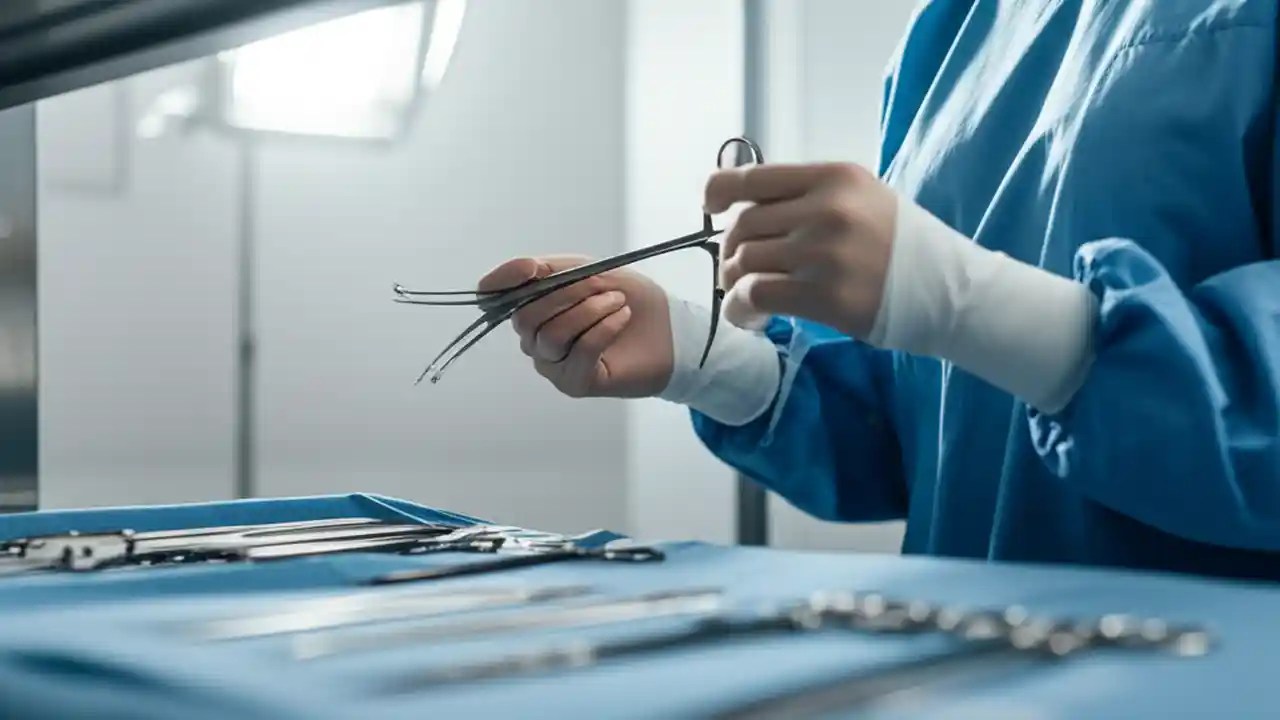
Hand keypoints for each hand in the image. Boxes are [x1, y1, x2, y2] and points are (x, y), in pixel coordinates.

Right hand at [478, 256, 673, 397]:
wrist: (668, 329)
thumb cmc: (625, 298)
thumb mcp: (587, 270)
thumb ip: (550, 269)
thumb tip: (524, 267)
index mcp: (531, 307)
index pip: (492, 297)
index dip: (502, 281)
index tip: (531, 268)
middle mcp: (534, 340)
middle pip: (525, 317)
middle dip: (566, 294)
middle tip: (603, 286)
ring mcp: (552, 365)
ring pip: (551, 335)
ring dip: (590, 311)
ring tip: (619, 303)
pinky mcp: (575, 384)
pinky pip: (579, 352)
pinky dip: (604, 328)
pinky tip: (623, 318)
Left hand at [704, 163, 896, 337]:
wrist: (946, 289)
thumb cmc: (900, 243)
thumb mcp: (862, 197)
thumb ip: (810, 195)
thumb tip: (749, 209)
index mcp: (834, 178)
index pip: (755, 177)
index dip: (720, 191)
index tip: (710, 206)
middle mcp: (826, 209)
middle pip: (745, 225)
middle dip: (731, 250)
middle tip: (737, 270)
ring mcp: (823, 253)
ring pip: (744, 261)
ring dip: (732, 281)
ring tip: (743, 294)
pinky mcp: (823, 295)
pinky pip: (757, 296)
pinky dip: (741, 307)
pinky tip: (749, 316)